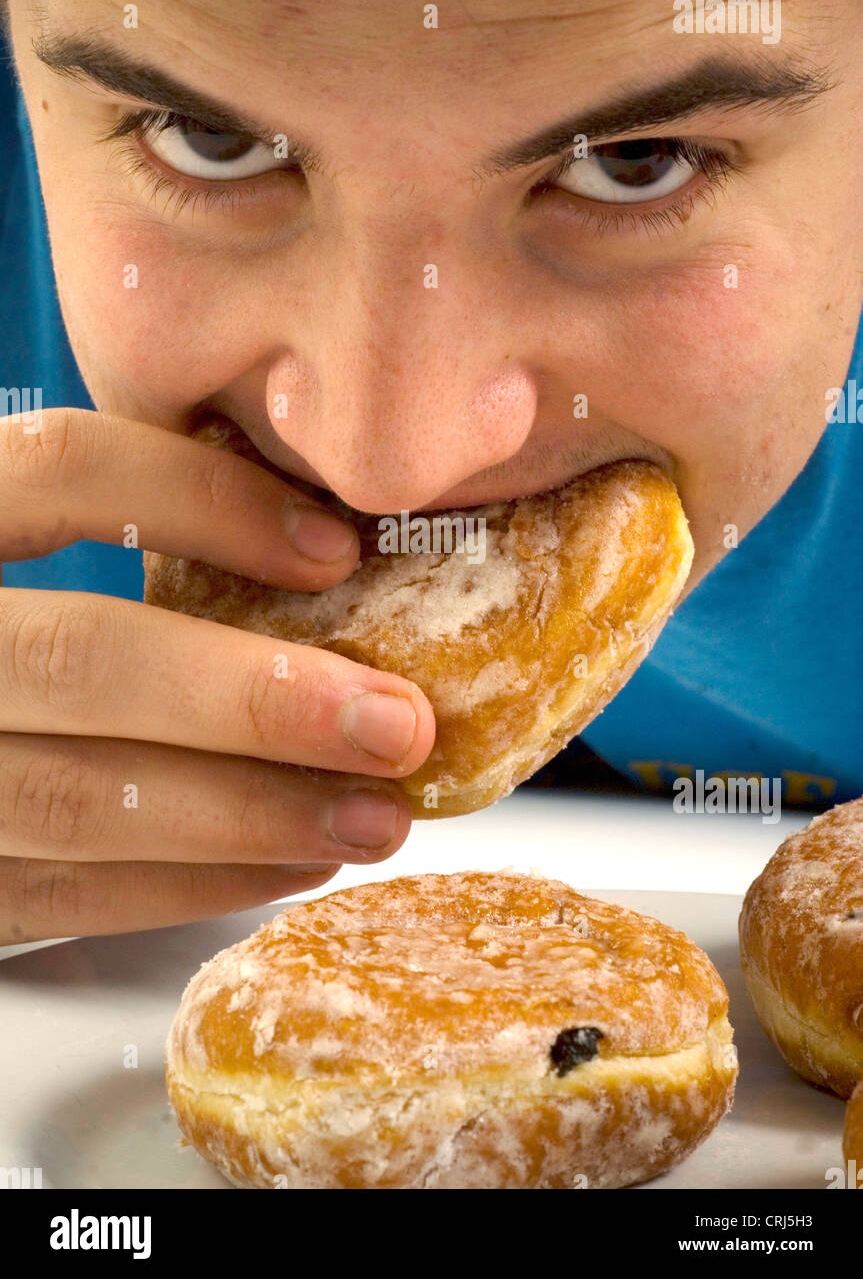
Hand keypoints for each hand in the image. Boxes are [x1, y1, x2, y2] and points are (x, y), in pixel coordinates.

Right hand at [0, 409, 434, 942]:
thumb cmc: (4, 622)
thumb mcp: (21, 549)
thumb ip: (127, 530)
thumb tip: (330, 552)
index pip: (56, 468)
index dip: (200, 497)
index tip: (336, 548)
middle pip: (80, 659)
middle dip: (257, 696)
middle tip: (397, 723)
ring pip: (81, 798)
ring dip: (251, 811)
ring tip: (374, 814)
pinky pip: (67, 893)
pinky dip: (194, 882)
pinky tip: (293, 859)